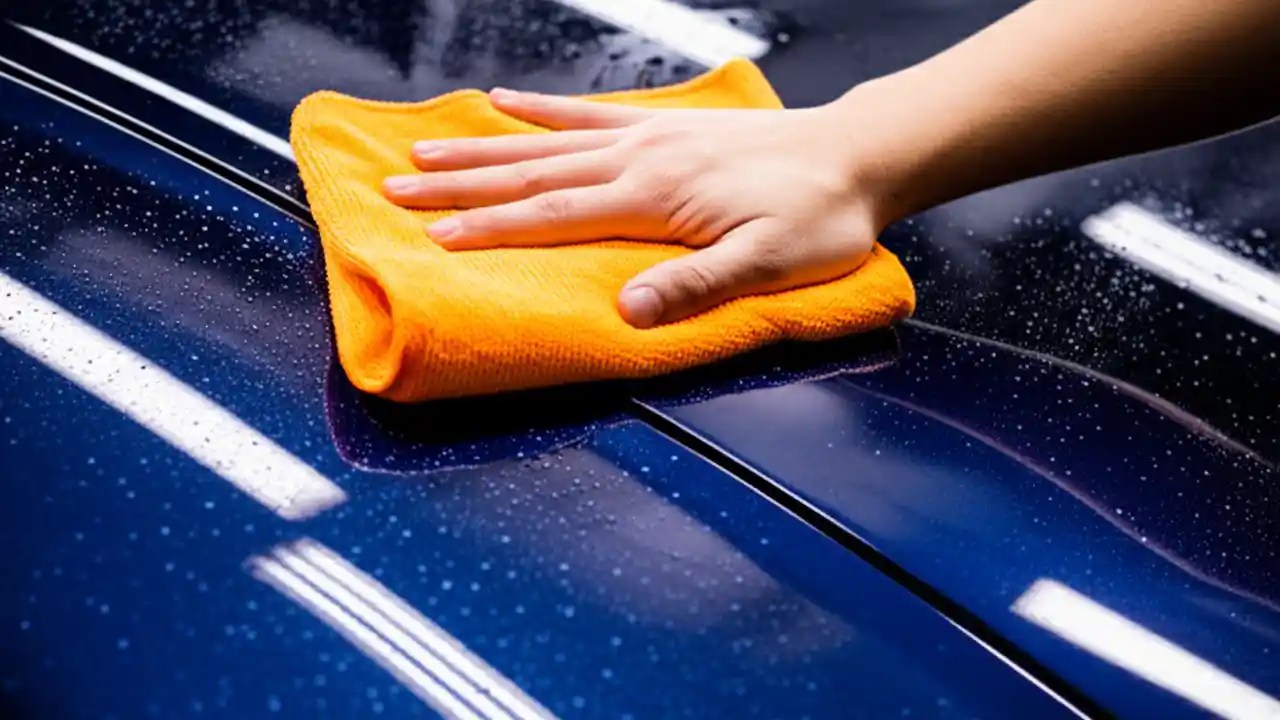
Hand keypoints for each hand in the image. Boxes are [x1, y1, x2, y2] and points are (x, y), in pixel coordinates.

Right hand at [383, 89, 886, 327]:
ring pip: (544, 142)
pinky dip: (540, 108)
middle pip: (531, 174)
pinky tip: (502, 101)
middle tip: (395, 188)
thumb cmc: (818, 218)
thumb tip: (628, 313)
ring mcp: (645, 137)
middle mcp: (637, 160)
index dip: (490, 229)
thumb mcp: (770, 264)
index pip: (554, 216)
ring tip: (422, 150)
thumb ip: (697, 285)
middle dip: (460, 185)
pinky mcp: (659, 127)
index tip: (433, 238)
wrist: (855, 156)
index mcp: (654, 199)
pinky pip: (586, 113)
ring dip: (480, 150)